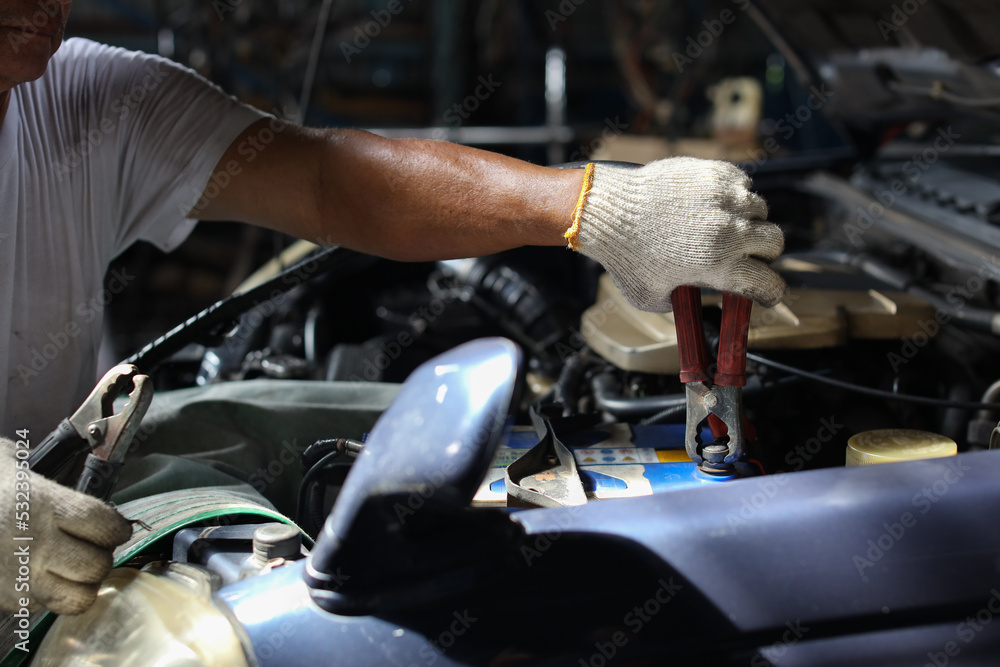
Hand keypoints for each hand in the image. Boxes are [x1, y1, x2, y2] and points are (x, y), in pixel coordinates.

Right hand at [0, 437, 131, 614]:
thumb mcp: (10, 462)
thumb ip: (47, 477)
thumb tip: (80, 470)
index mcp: (40, 503)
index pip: (104, 525)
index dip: (117, 527)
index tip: (116, 526)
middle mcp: (33, 542)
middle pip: (97, 565)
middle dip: (102, 556)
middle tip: (94, 546)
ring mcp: (18, 575)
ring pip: (79, 596)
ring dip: (83, 582)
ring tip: (74, 566)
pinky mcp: (6, 598)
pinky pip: (47, 606)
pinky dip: (53, 594)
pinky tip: (43, 574)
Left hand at [566, 157, 785, 311]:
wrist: (608, 211)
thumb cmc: (625, 256)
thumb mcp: (653, 297)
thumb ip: (683, 302)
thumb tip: (699, 300)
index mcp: (718, 266)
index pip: (769, 283)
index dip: (770, 292)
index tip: (766, 291)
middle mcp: (727, 231)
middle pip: (774, 242)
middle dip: (763, 253)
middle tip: (746, 255)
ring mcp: (723, 198)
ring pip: (760, 211)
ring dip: (749, 221)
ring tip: (725, 226)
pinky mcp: (714, 172)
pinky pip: (743, 184)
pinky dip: (735, 194)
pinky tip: (714, 204)